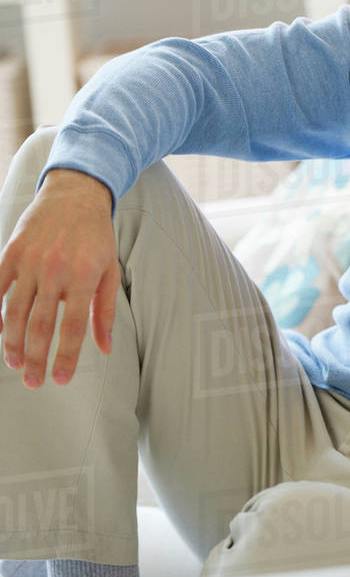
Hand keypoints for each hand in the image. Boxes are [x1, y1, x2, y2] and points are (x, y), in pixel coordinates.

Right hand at [0, 169, 118, 387]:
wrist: (75, 194)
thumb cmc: (96, 236)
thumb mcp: (110, 271)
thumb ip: (105, 311)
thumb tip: (105, 348)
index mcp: (83, 276)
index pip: (73, 327)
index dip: (65, 357)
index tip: (60, 380)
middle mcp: (55, 270)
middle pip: (41, 325)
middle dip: (36, 358)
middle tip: (34, 382)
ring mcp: (31, 261)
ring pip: (16, 312)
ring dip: (13, 342)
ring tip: (16, 364)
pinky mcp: (12, 252)